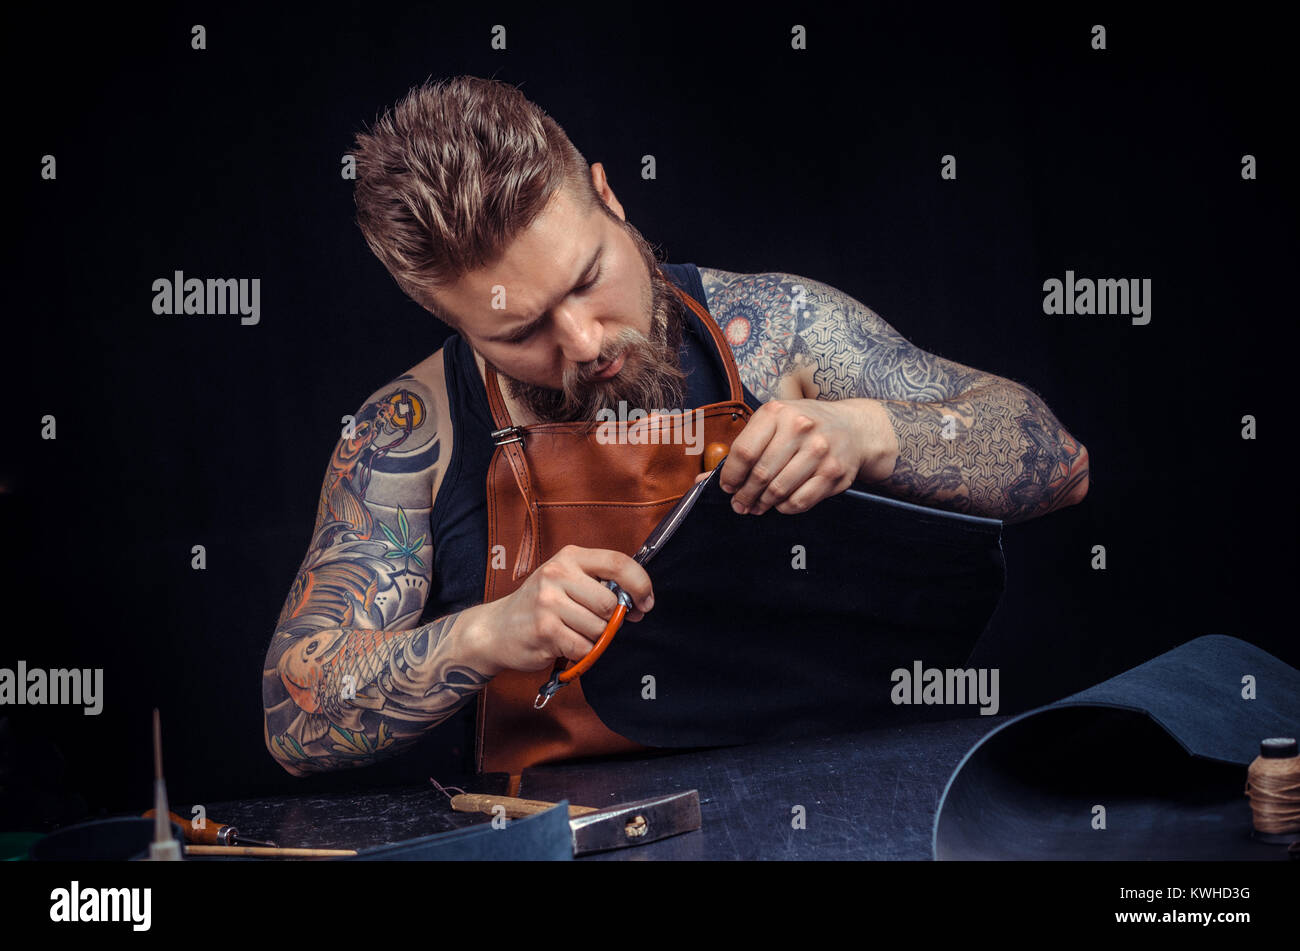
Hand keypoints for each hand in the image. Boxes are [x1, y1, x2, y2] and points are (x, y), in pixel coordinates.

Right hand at [470, 545, 653, 674]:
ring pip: (599, 628)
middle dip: (611, 620)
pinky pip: (584, 648)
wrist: (496, 629)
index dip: (640, 584)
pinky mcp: (545, 630)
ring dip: (594, 638)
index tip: (645, 603)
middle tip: (597, 623)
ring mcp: (549, 602)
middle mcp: (557, 574)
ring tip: (573, 631)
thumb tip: (637, 601)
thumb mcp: (565, 579)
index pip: (618, 563)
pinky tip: (564, 643)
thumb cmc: (539, 604)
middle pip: (611, 603)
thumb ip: (598, 583)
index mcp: (569, 557)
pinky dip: (581, 652)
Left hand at [697, 398, 877, 514]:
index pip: (744, 452)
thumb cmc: (805, 425)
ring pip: (779, 490)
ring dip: (763, 504)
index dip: (730, 475)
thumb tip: (703, 480)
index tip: (727, 486)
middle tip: (739, 504)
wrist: (853, 428)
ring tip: (756, 506)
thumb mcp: (773, 423)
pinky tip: (780, 504)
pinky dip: (785, 508)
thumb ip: (742, 449)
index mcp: (777, 412)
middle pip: (760, 474)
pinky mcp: (834, 472)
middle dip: (744, 495)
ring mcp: (820, 450)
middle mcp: (800, 428)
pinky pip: (800, 501)